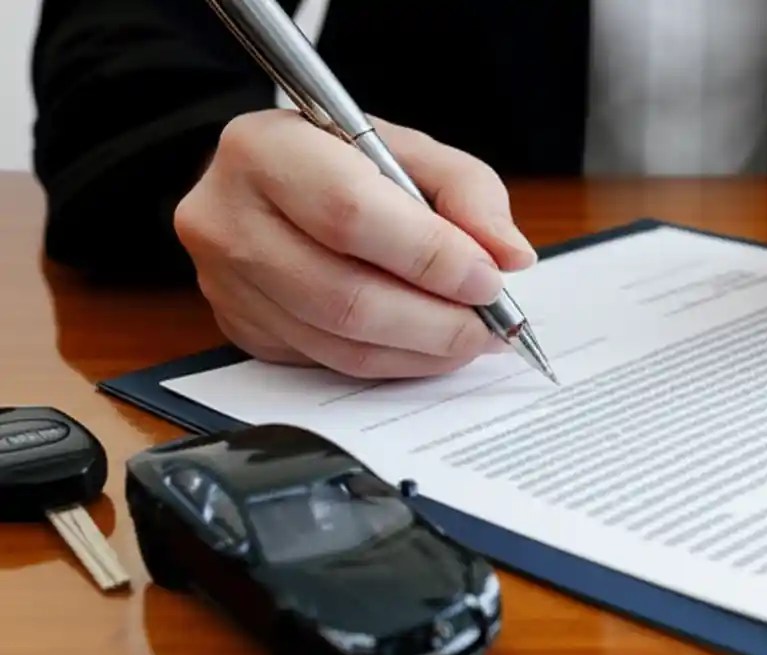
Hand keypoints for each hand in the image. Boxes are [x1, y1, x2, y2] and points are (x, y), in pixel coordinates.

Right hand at [174, 110, 537, 377]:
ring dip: (423, 350)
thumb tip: (509, 255)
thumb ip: (468, 191)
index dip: (430, 256)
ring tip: (472, 336)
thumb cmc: (341, 161)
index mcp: (264, 149)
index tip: (488, 278)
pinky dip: (394, 361)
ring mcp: (225, 283)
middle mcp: (227, 218)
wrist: (270, 184)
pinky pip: (330, 363)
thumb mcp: (408, 149)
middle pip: (345, 295)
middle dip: (436, 320)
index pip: (351, 214)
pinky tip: (428, 344)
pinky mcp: (241, 329)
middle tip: (491, 324)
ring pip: (340, 342)